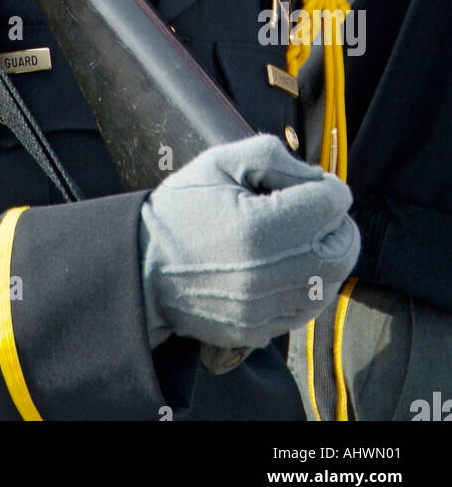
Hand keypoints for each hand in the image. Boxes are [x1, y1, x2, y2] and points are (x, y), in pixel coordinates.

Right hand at [140, 134, 359, 351]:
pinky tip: (277, 265)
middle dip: (332, 221)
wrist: (142, 267)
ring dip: (321, 253)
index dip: (323, 185)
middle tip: (302, 209)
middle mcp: (272, 274)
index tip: (299, 184)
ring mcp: (268, 308)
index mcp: (261, 227)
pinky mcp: (262, 330)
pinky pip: (308, 306)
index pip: (333, 201)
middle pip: (345, 245)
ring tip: (288, 238)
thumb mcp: (218, 161)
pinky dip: (305, 283)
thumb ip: (273, 156)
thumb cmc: (181, 209)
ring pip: (331, 279)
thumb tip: (316, 178)